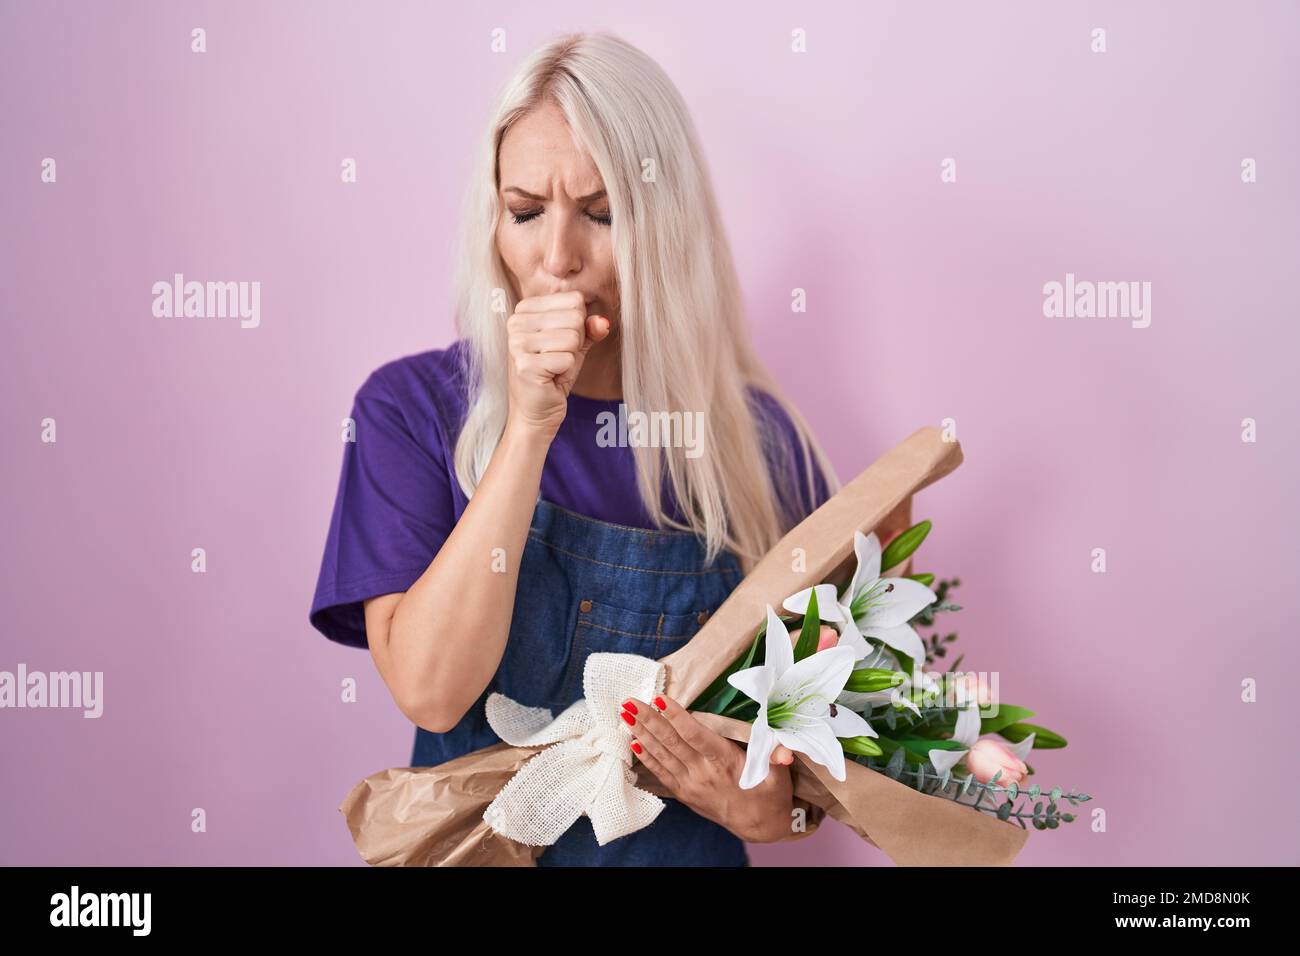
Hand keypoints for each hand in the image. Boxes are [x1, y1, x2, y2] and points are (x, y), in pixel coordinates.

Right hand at [505, 290, 609, 435]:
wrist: (535, 411)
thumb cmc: (553, 374)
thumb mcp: (574, 345)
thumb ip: (589, 329)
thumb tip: (603, 322)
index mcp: (525, 309)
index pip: (574, 300)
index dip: (578, 326)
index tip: (560, 343)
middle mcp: (516, 322)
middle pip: (575, 317)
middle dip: (575, 343)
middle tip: (557, 359)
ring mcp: (517, 343)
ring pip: (572, 338)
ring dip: (570, 358)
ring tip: (553, 368)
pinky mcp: (525, 364)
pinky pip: (567, 359)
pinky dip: (565, 372)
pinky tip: (550, 379)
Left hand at [620, 693, 796, 843]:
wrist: (760, 826)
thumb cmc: (770, 793)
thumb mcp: (778, 775)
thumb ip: (776, 757)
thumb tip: (785, 752)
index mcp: (725, 762)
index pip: (696, 736)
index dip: (677, 717)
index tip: (661, 699)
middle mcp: (704, 772)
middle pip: (671, 742)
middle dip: (648, 720)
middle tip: (629, 701)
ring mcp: (691, 784)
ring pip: (662, 755)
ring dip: (642, 733)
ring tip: (625, 714)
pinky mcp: (685, 793)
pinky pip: (661, 772)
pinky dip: (647, 757)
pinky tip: (634, 742)